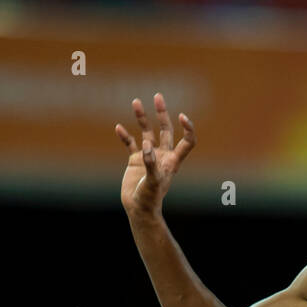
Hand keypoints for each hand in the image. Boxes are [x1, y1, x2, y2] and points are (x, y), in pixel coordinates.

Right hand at [114, 92, 195, 217]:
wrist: (138, 210)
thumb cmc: (149, 199)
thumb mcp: (152, 182)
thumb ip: (151, 164)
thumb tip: (147, 146)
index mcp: (172, 161)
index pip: (187, 142)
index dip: (188, 128)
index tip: (182, 116)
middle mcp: (162, 156)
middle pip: (166, 130)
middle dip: (162, 114)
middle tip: (158, 97)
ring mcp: (148, 157)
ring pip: (147, 132)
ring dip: (142, 118)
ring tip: (136, 102)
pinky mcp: (135, 161)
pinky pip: (130, 144)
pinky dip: (125, 135)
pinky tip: (118, 127)